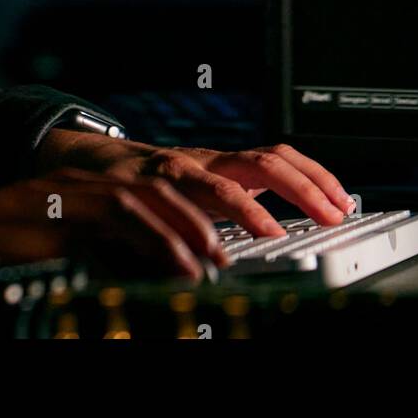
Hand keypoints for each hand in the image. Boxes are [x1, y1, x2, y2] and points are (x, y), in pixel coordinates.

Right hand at [0, 170, 230, 281]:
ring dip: (182, 228)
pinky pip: (115, 220)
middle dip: (194, 217)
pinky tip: (175, 265)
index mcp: (79, 189)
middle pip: (153, 186)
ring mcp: (67, 194)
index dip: (183, 214)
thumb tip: (136, 273)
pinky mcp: (56, 213)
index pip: (144, 190)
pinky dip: (153, 240)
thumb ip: (92, 253)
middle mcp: (78, 184)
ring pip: (140, 198)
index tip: (211, 245)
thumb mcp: (53, 249)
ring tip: (208, 259)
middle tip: (223, 252)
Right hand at [34, 132, 353, 238]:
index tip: (343, 201)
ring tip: (271, 233)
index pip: (274, 158)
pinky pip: (159, 208)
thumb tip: (280, 225)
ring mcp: (162, 170)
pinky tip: (195, 258)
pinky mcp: (126, 187)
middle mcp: (196, 161)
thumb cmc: (137, 184)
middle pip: (259, 159)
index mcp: (215, 164)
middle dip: (300, 184)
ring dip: (244, 208)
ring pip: (210, 181)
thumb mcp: (190, 194)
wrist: (74, 161)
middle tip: (328, 213)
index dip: (313, 176)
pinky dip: (181, 233)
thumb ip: (225, 207)